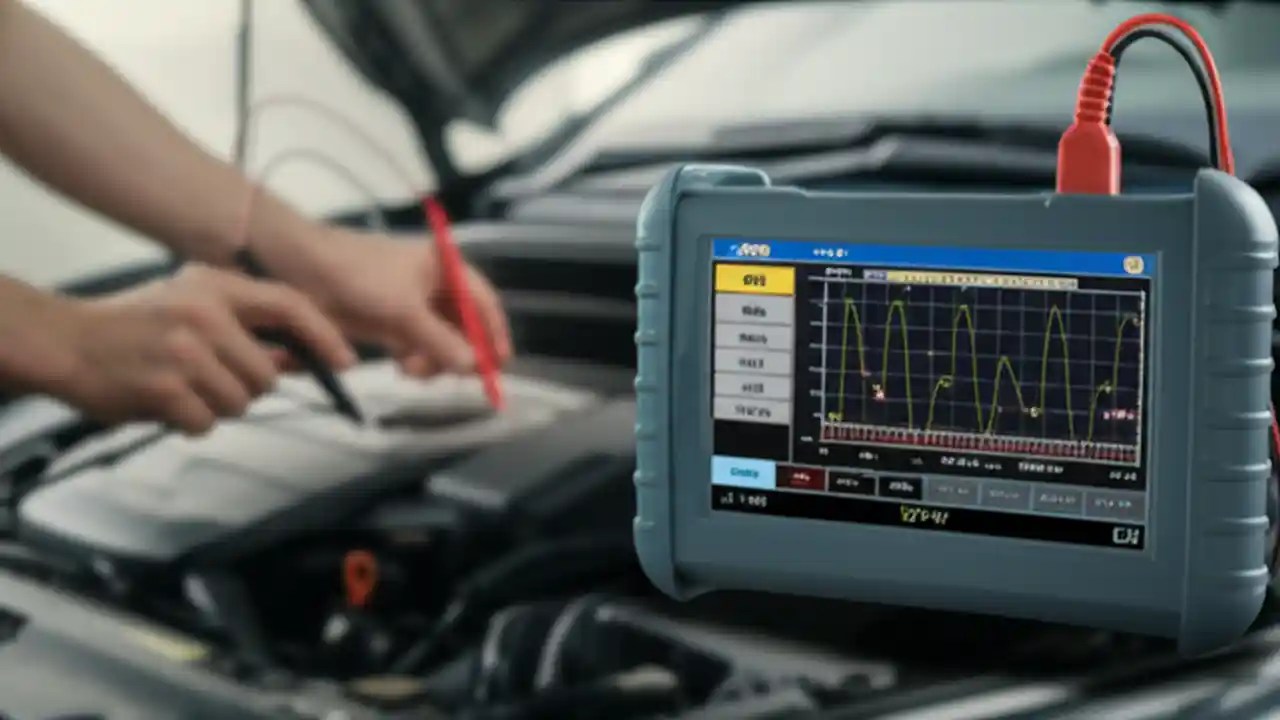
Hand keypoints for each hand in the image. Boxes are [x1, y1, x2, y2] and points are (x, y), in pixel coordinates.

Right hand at [50, 264, 355, 434]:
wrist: (67, 342)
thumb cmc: (135, 327)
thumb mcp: (192, 308)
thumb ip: (244, 329)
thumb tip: (296, 359)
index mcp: (214, 287)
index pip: (290, 304)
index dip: (324, 334)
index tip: (347, 360)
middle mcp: (204, 314)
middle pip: (266, 375)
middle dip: (244, 387)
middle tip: (206, 378)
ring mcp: (185, 351)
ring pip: (240, 403)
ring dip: (215, 406)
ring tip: (181, 386)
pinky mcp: (166, 388)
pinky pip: (206, 423)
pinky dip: (189, 422)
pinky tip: (164, 401)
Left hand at [256, 227, 512, 377]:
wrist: (305, 269)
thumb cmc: (360, 276)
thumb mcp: (403, 310)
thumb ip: (440, 340)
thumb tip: (472, 367)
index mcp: (446, 268)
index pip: (484, 302)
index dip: (495, 333)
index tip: (499, 365)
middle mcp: (435, 285)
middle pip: (466, 326)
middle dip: (462, 353)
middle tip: (456, 378)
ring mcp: (414, 304)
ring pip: (442, 340)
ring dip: (435, 360)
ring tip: (412, 370)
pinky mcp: (393, 321)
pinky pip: (419, 346)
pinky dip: (417, 359)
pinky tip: (404, 366)